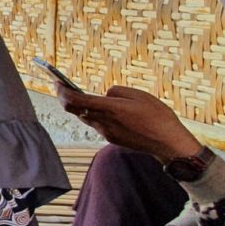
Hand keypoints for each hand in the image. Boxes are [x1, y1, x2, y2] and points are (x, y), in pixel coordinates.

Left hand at [57, 84, 200, 162]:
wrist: (169, 143)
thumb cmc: (158, 116)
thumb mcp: (139, 95)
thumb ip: (116, 92)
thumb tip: (104, 95)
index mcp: (110, 109)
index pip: (76, 100)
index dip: (62, 91)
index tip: (56, 82)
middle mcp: (104, 122)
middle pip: (74, 110)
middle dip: (64, 98)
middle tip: (60, 86)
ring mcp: (106, 132)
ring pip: (85, 117)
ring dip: (79, 107)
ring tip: (76, 94)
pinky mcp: (111, 139)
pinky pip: (96, 124)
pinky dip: (92, 114)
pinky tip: (97, 108)